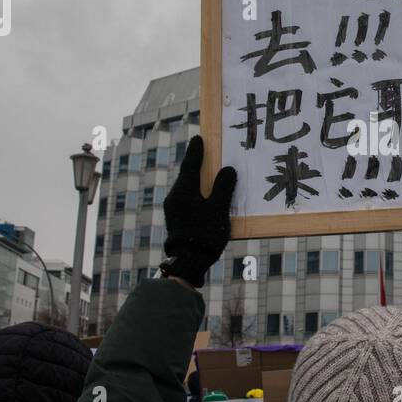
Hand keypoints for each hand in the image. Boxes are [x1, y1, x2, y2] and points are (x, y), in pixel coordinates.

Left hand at [163, 136, 236, 287]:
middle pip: (187, 176)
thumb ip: (224, 187)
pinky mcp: (177, 220)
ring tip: (210, 175)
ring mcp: (174, 210)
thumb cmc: (204, 234)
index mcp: (183, 190)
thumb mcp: (218, 209)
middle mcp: (175, 197)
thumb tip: (227, 170)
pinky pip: (188, 200)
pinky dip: (198, 194)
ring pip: (187, 189)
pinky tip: (207, 198)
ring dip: (199, 181)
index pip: (190, 164)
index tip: (199, 139)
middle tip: (206, 153)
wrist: (188, 262)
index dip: (196, 151)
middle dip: (197, 165)